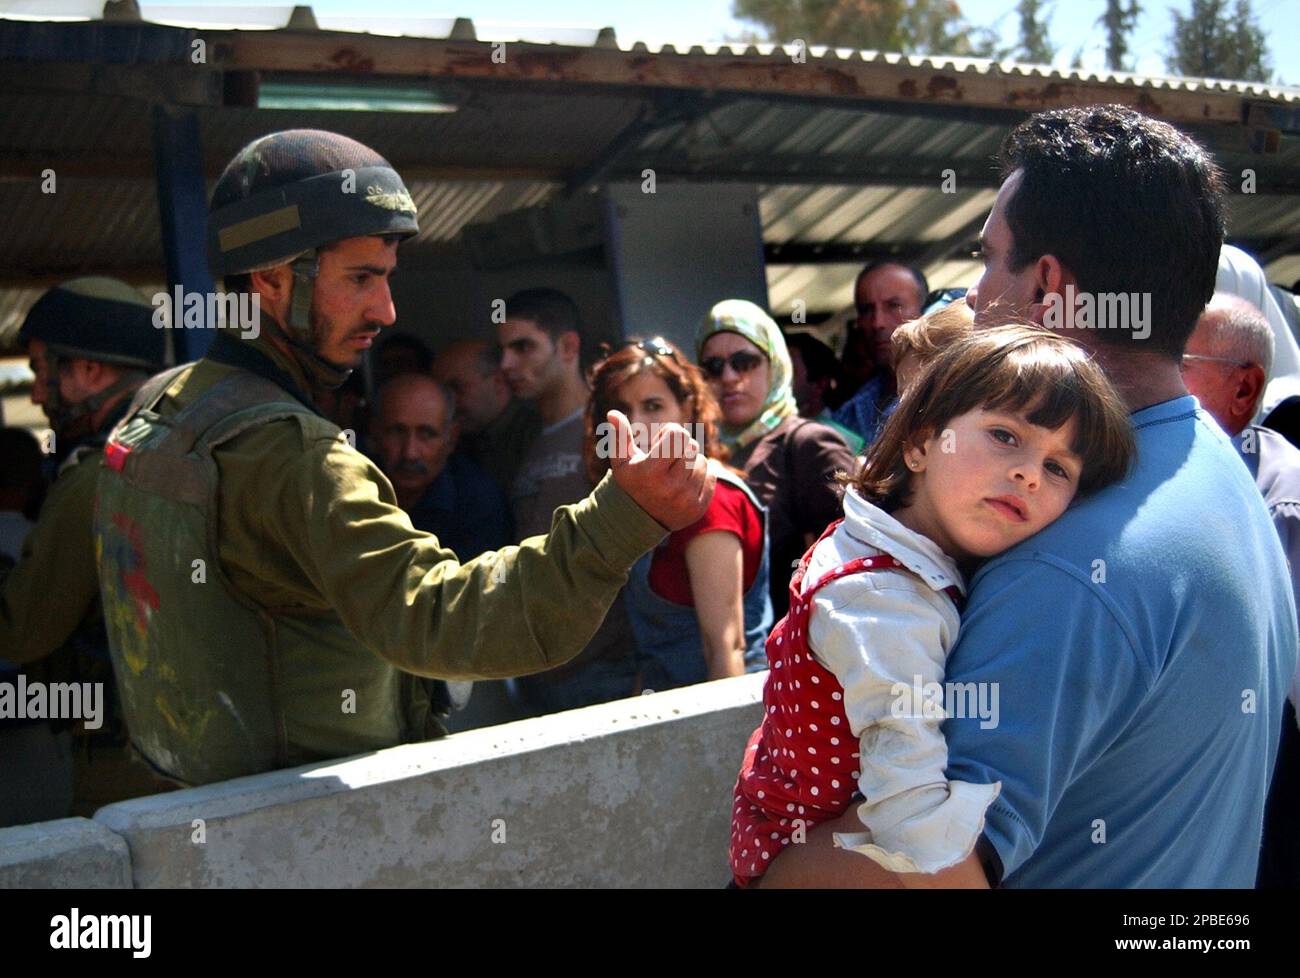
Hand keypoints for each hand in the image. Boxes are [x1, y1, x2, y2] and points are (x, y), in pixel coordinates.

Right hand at [606, 409, 714, 530]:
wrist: (638, 520)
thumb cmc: (631, 482)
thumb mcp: (621, 460)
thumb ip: (620, 436)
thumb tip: (613, 413)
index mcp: (651, 471)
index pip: (679, 434)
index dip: (670, 432)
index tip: (660, 442)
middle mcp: (670, 487)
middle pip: (691, 446)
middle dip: (680, 447)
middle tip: (667, 458)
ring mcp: (686, 499)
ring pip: (702, 461)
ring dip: (690, 462)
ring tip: (674, 472)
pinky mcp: (698, 508)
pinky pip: (711, 476)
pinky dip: (700, 475)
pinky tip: (684, 483)